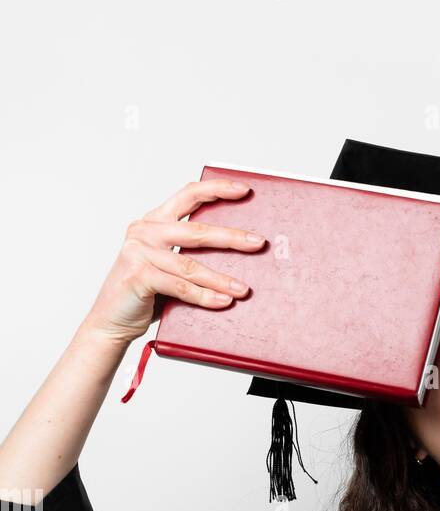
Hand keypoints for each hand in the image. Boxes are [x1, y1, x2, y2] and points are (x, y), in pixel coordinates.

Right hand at [79, 177, 265, 346]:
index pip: (188, 196)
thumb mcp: (166, 266)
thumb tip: (234, 258)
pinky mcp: (139, 276)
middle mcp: (145, 232)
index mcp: (153, 222)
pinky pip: (180, 287)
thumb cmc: (143, 294)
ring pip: (191, 265)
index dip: (216, 190)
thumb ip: (187, 256)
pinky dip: (204, 297)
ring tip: (243, 289)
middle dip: (231, 238)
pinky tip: (223, 301)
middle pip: (197, 231)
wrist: (110, 320)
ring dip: (221, 278)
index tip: (243, 190)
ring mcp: (139, 252)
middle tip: (258, 243)